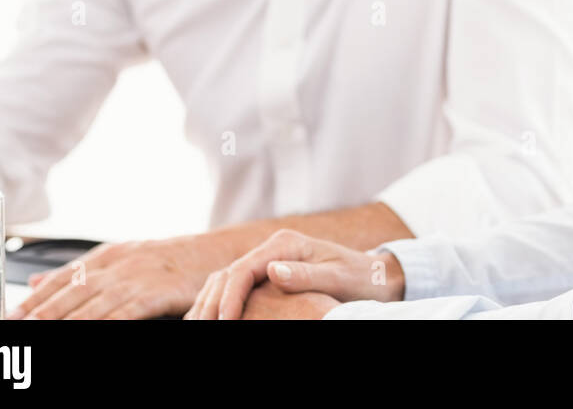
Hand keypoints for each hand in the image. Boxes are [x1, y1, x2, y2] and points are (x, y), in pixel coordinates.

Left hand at [5, 234, 239, 319]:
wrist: (215, 252)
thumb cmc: (168, 261)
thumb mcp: (122, 258)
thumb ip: (79, 271)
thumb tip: (35, 282)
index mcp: (106, 257)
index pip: (61, 278)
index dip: (33, 298)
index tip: (9, 315)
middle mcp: (118, 266)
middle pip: (72, 292)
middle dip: (41, 312)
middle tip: (16, 326)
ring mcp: (137, 279)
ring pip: (93, 305)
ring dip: (65, 321)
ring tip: (41, 331)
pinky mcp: (157, 293)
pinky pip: (125, 314)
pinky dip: (105, 324)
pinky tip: (90, 332)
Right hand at [184, 228, 402, 319]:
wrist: (373, 275)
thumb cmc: (359, 278)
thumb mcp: (338, 277)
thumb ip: (307, 274)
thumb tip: (273, 271)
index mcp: (285, 244)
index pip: (243, 270)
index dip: (230, 298)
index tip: (225, 323)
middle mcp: (273, 248)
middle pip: (228, 274)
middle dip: (213, 303)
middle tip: (202, 329)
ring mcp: (269, 259)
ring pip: (226, 280)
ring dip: (211, 303)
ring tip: (199, 326)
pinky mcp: (269, 273)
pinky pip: (237, 287)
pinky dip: (221, 303)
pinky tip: (212, 319)